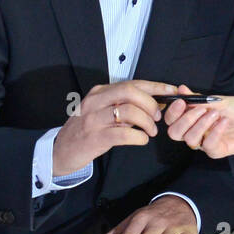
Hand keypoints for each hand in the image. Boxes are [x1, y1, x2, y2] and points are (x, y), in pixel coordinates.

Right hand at [53, 80, 173, 176]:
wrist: (60, 151)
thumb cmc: (86, 131)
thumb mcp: (102, 111)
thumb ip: (125, 105)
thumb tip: (156, 103)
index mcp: (100, 92)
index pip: (133, 83)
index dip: (156, 86)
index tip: (173, 91)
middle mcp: (96, 101)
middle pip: (131, 92)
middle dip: (151, 103)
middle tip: (157, 116)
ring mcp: (94, 119)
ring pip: (129, 111)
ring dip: (147, 123)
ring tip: (150, 132)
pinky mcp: (95, 137)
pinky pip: (124, 133)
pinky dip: (138, 137)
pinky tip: (141, 140)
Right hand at [162, 87, 233, 158]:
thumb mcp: (218, 100)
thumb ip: (198, 98)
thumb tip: (181, 89)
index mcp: (193, 118)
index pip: (172, 120)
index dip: (173, 112)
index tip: (182, 101)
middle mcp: (196, 131)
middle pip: (175, 133)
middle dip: (185, 119)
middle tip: (201, 109)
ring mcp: (205, 142)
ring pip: (190, 139)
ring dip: (202, 124)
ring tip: (216, 113)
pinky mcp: (217, 151)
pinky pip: (208, 145)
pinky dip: (215, 132)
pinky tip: (224, 121)